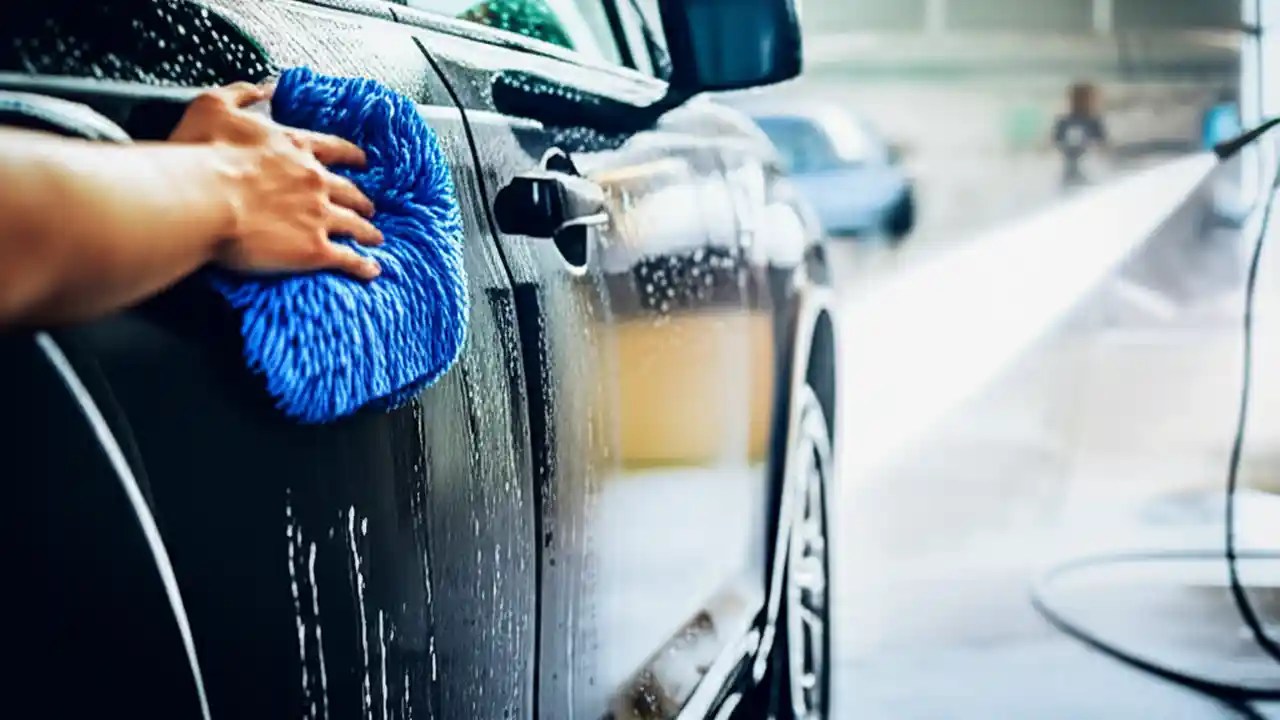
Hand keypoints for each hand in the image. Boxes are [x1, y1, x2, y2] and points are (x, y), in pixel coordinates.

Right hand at [176, 83, 383, 279]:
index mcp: (295, 147)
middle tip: (369, 206)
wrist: (203, 200)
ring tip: (374, 238)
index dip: (351, 156)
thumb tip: (262, 88)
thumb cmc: (203, 155)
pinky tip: (370, 270)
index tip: (362, 161)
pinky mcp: (314, 249)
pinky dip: (361, 265)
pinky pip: (347, 258)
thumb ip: (241, 94)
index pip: (333, 149)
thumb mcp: (214, 106)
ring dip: (366, 231)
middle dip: (361, 199)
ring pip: (354, 224)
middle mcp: (314, 180)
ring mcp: (319, 215)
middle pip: (349, 190)